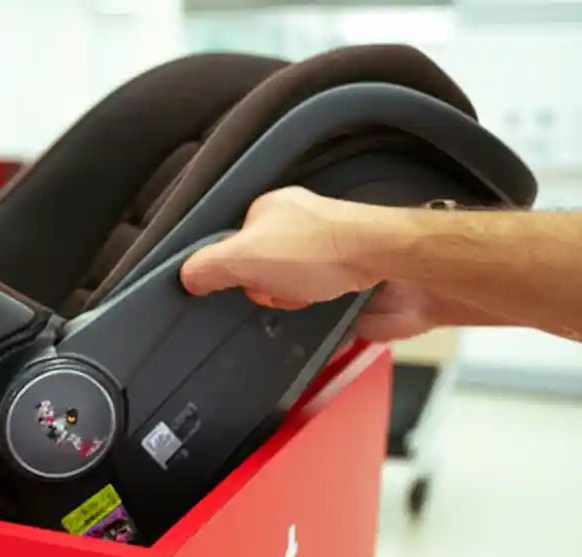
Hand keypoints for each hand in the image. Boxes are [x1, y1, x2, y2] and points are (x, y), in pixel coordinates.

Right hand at [179, 187, 500, 341]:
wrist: (395, 269)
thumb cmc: (327, 250)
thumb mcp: (245, 255)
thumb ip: (208, 265)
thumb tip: (186, 276)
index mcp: (272, 211)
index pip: (232, 243)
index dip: (229, 268)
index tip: (232, 282)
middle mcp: (301, 231)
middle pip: (259, 272)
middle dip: (262, 292)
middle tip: (273, 293)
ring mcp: (328, 260)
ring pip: (289, 294)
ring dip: (291, 307)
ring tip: (303, 303)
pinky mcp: (350, 289)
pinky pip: (318, 313)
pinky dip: (315, 321)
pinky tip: (319, 317)